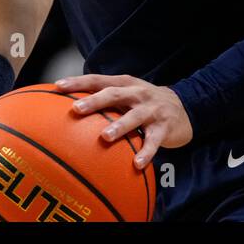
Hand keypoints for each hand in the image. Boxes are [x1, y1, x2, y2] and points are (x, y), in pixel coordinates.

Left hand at [54, 74, 193, 168]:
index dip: (78, 82)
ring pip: (134, 117)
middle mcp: (137, 93)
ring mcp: (151, 110)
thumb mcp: (127, 94)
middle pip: (113, 94)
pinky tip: (137, 164)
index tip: (59, 87)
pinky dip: (146, 152)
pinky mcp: (164, 127)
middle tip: (76, 109)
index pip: (97, 80)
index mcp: (124, 84)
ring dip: (119, 126)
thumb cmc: (144, 102)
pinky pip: (154, 141)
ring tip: (105, 137)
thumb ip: (104, 98)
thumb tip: (69, 107)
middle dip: (94, 101)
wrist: (184, 107)